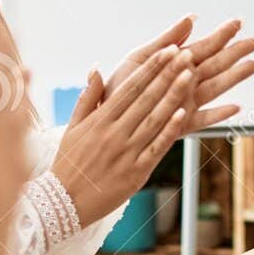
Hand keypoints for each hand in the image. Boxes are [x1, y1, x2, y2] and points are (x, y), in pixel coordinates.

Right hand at [52, 48, 194, 226]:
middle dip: (168, 74)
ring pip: (155, 119)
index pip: (130, 87)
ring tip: (190, 75)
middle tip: (187, 54)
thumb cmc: (69, 164)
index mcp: (100, 120)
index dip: (151, 67)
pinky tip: (184, 112)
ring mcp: (126, 152)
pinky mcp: (137, 172)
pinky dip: (171, 130)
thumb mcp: (72, 128)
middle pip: (146, 98)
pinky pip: (157, 147)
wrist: (64, 203)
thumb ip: (87, 98)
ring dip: (174, 96)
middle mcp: (114, 133)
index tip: (168, 50)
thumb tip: (96, 69)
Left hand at [107, 17, 253, 134]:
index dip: (222, 34)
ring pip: (216, 87)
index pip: (204, 45)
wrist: (104, 117)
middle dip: (237, 53)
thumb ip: (167, 39)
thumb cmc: (120, 86)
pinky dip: (219, 114)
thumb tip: (191, 18)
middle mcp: (184, 82)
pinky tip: (236, 108)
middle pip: (216, 64)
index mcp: (174, 64)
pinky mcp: (180, 124)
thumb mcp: (141, 56)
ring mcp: (184, 102)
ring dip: (235, 76)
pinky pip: (203, 120)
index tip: (239, 22)